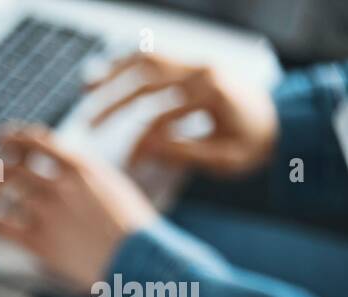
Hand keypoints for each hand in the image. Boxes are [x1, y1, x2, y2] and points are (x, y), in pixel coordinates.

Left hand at [0, 126, 157, 289]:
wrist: (139, 261)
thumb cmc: (133, 229)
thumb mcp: (115, 188)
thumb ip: (86, 176)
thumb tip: (65, 168)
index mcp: (82, 167)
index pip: (38, 142)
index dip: (14, 138)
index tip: (0, 137)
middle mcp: (61, 185)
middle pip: (14, 166)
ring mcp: (48, 213)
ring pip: (1, 192)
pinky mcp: (39, 241)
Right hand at [89, 52, 277, 175]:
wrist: (284, 122)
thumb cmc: (255, 144)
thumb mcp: (225, 160)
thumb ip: (183, 153)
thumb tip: (143, 148)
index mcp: (211, 93)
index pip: (160, 116)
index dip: (139, 143)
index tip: (127, 163)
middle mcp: (201, 71)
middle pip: (145, 78)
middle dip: (112, 101)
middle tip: (88, 124)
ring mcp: (196, 64)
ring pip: (146, 59)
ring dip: (114, 74)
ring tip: (87, 90)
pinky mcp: (192, 67)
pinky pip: (155, 57)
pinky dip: (128, 65)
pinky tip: (106, 75)